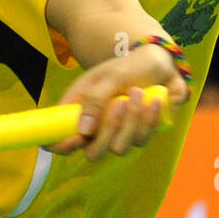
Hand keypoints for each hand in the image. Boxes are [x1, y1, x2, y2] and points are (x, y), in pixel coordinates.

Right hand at [46, 42, 190, 161]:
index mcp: (78, 111)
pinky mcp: (139, 135)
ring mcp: (118, 134)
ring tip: (138, 91)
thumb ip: (95, 100)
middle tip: (120, 103)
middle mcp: (96, 127)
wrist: (159, 64)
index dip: (63, 145)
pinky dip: (149, 120)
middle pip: (93, 153)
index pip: (59, 139)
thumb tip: (82, 131)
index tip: (79, 137)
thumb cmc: (128, 66)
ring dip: (132, 120)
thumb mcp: (110, 76)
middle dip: (108, 132)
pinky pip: (142, 140)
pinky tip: (154, 101)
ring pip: (120, 148)